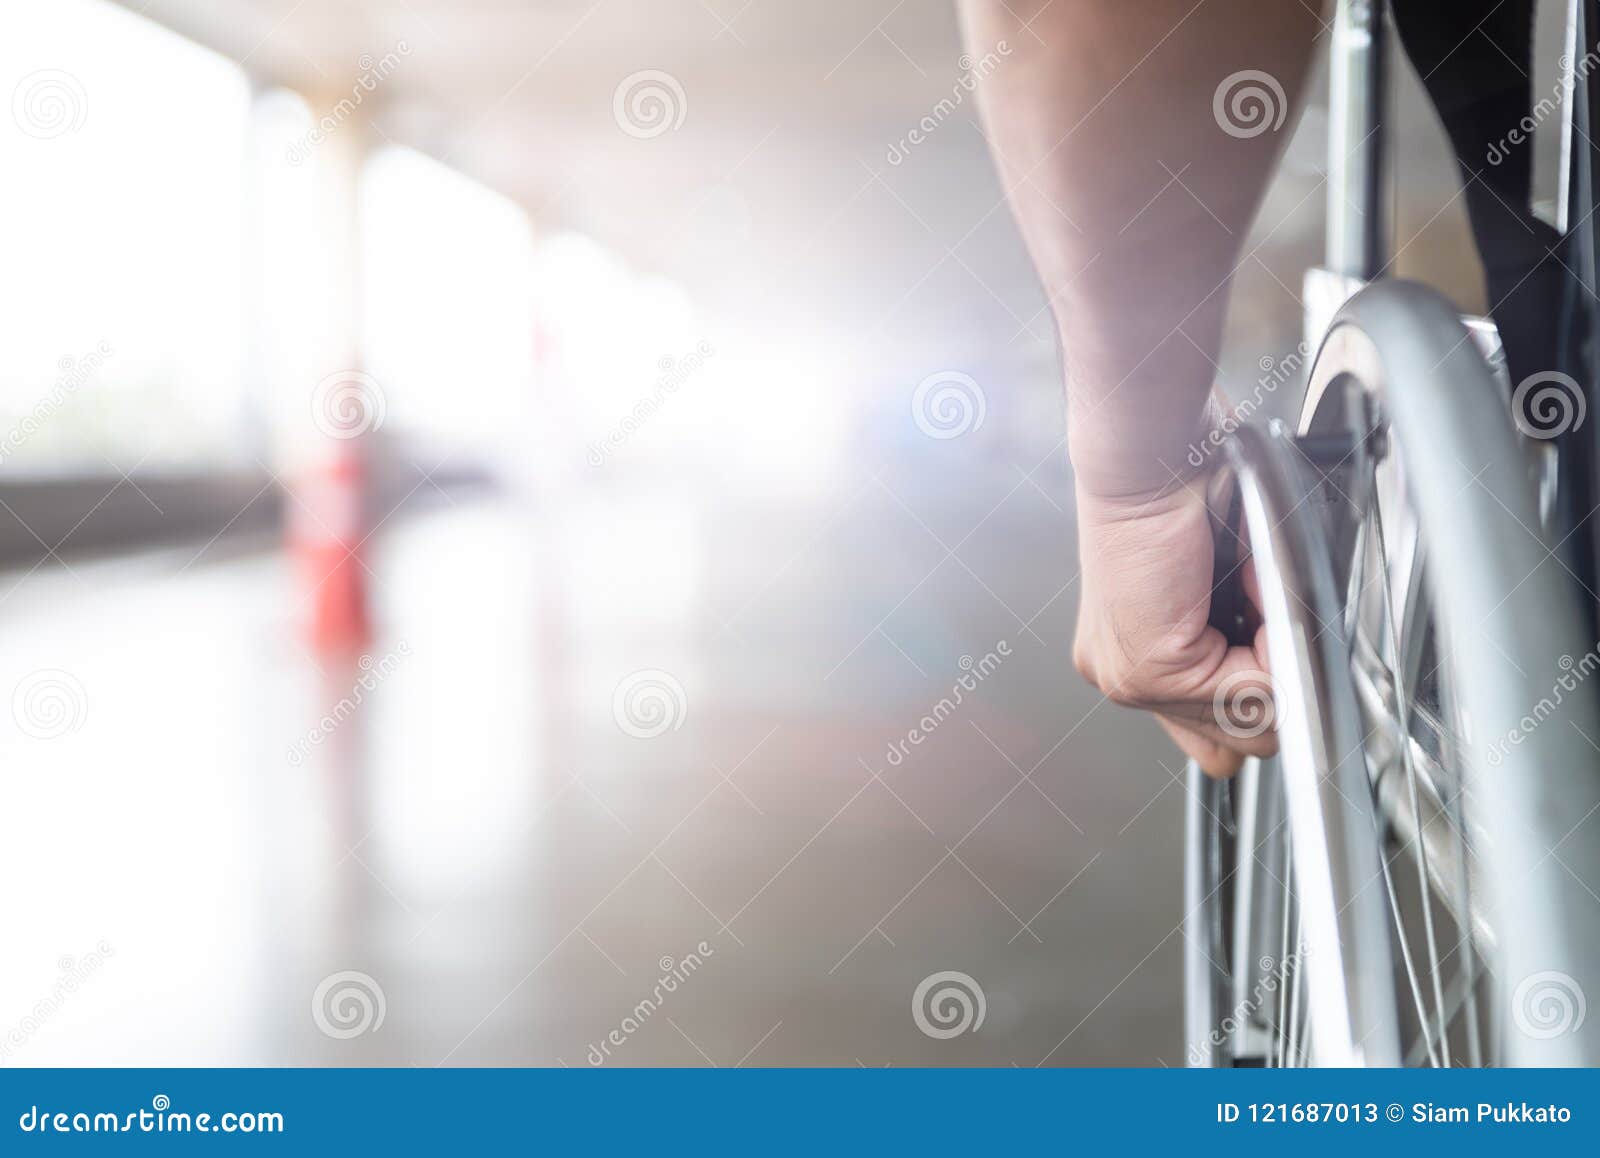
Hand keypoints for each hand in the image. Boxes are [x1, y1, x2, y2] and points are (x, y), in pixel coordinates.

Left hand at [1070, 468, 1275, 776]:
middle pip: (1242, 743)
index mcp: (1137, 660)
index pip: (1218, 737)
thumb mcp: (1232, 582)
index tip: (1275, 641)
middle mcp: (1125, 677)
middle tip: (1262, 610)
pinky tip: (1246, 585)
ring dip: (1277, 656)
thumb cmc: (1189, 488)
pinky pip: (1255, 695)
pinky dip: (1276, 640)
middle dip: (1277, 683)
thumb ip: (1251, 653)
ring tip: (1249, 590)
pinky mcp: (1149, 670)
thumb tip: (1295, 701)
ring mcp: (1130, 680)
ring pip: (1255, 726)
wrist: (1153, 446)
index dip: (1268, 697)